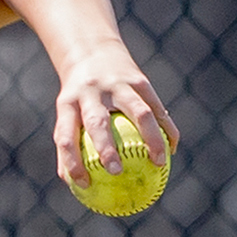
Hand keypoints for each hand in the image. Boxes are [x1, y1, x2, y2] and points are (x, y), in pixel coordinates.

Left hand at [52, 41, 178, 189]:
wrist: (92, 51)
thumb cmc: (79, 96)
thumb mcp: (67, 112)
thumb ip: (70, 144)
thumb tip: (75, 186)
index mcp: (68, 103)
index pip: (65, 135)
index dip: (72, 162)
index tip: (83, 184)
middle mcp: (90, 92)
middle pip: (98, 121)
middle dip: (106, 147)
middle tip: (116, 171)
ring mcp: (117, 84)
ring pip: (138, 112)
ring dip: (150, 137)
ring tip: (159, 162)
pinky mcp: (139, 80)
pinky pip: (156, 108)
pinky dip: (166, 128)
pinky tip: (171, 149)